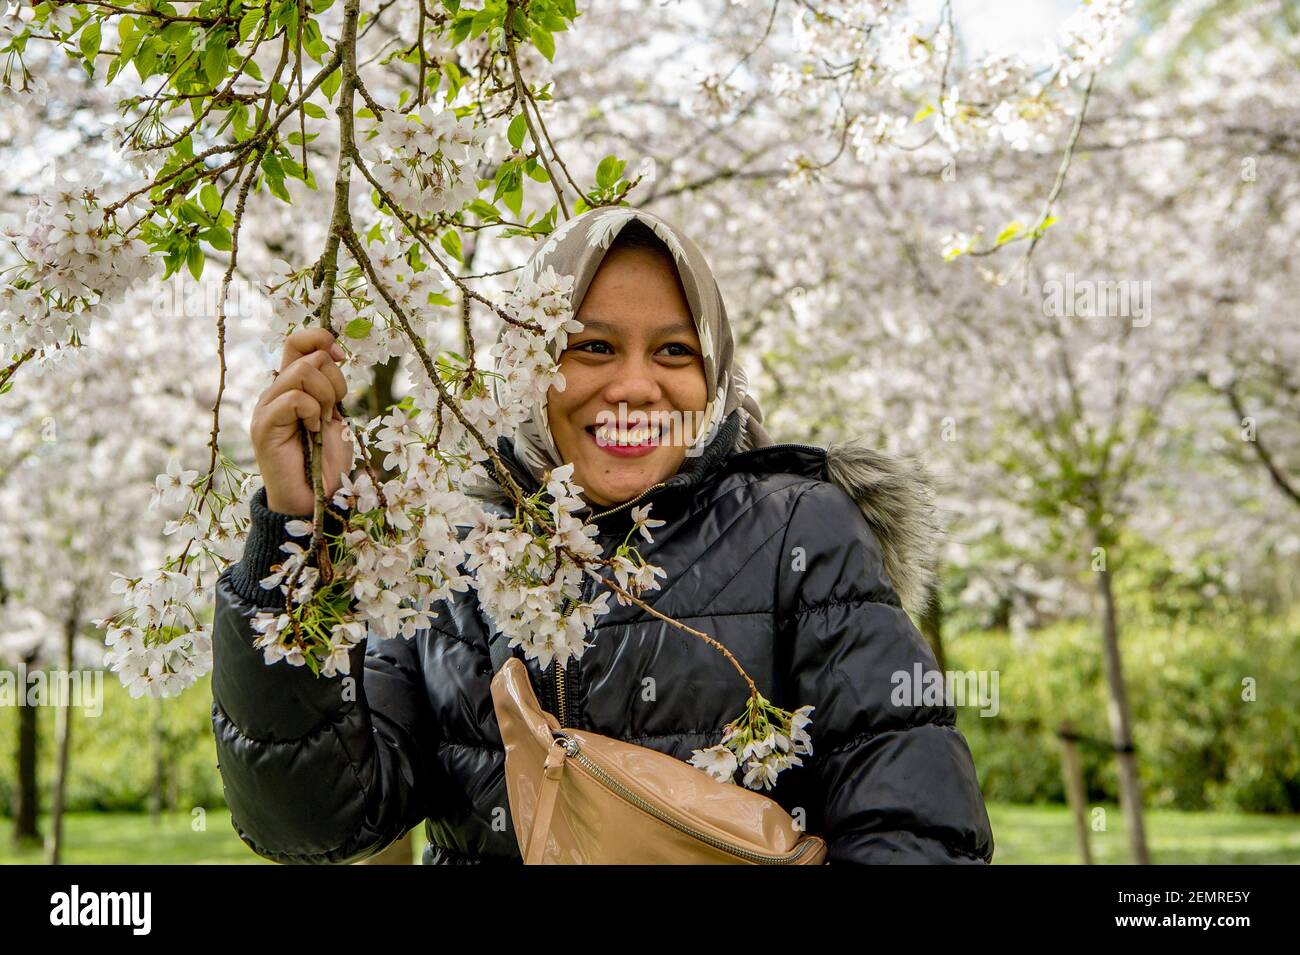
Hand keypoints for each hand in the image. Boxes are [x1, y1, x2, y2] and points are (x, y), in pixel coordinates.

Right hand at [250, 328, 349, 515]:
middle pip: (308, 355)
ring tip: (321, 424)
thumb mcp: (334, 415)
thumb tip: (332, 352)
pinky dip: (313, 413)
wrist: (314, 498)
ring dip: (326, 398)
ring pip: (303, 372)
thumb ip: (329, 386)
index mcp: (290, 387)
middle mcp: (274, 392)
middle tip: (332, 412)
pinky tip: (312, 432)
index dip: (321, 339)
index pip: (297, 342)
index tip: (341, 358)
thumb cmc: (325, 460)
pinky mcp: (263, 425)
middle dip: (335, 382)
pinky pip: (295, 399)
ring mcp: (266, 407)